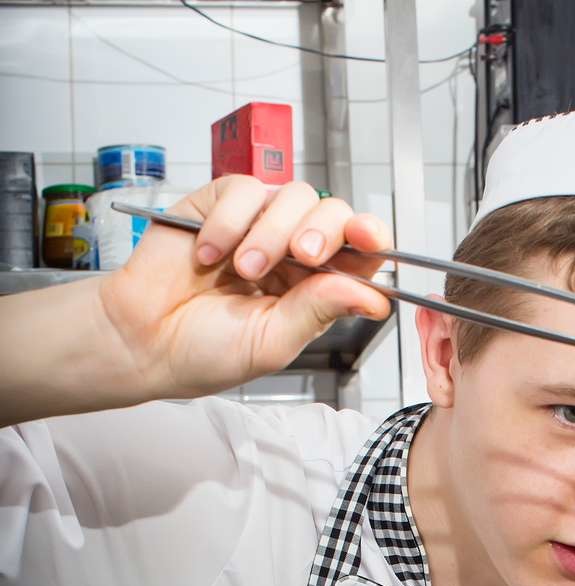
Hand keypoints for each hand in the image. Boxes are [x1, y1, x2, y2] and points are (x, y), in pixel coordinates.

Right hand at [96, 176, 393, 400]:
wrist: (143, 341)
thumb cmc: (205, 351)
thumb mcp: (273, 341)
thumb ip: (320, 311)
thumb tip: (375, 298)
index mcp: (311, 287)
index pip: (356, 251)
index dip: (370, 237)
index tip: (369, 237)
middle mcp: (289, 250)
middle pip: (331, 212)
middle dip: (323, 231)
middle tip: (302, 258)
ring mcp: (255, 223)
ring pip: (292, 196)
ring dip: (271, 233)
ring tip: (243, 269)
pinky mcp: (218, 204)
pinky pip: (244, 189)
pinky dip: (231, 221)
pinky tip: (211, 253)